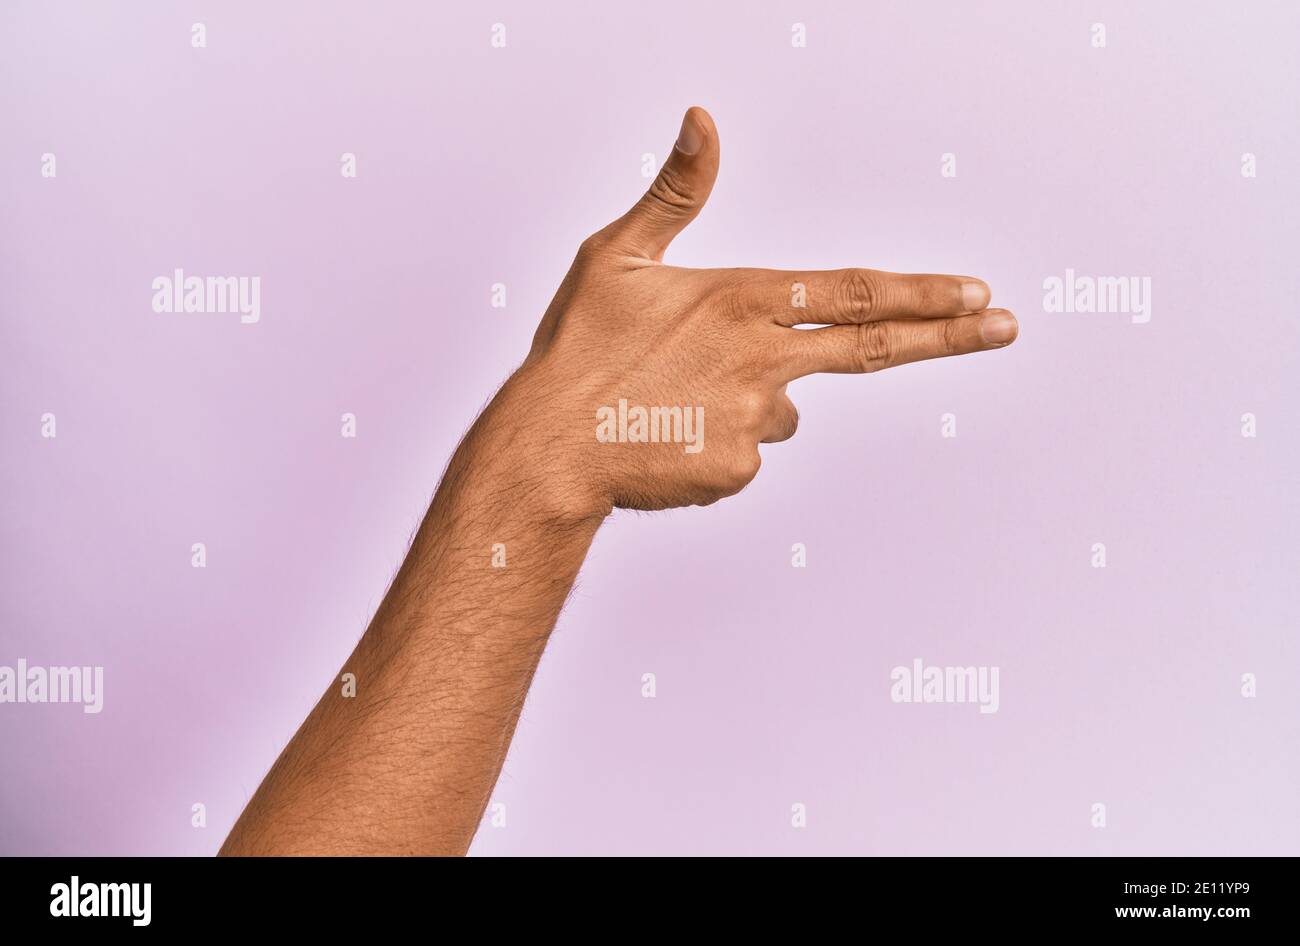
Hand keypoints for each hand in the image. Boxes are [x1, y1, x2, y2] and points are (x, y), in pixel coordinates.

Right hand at [503, 106, 1017, 514]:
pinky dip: (721, 439)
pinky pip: (748, 450)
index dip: (919, 291)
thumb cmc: (579, 346)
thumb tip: (703, 117)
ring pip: (784, 405)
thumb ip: (676, 191)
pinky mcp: (739, 468)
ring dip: (753, 395)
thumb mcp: (618, 253)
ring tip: (676, 395)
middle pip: (874, 344)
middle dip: (947, 334)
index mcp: (742, 298)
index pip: (854, 291)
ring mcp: (757, 419)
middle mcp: (765, 357)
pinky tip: (671, 433)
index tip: (976, 292)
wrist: (549, 446)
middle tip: (1009, 326)